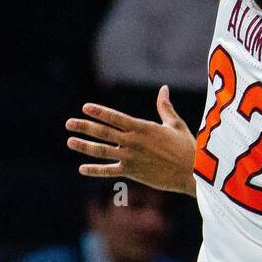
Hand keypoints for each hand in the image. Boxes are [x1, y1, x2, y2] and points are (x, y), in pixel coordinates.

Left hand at [66, 86, 196, 195]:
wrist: (192, 172)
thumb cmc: (187, 147)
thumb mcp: (175, 124)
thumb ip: (165, 107)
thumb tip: (164, 88)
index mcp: (143, 128)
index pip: (116, 118)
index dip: (99, 112)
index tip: (85, 108)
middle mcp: (134, 141)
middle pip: (104, 132)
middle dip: (85, 127)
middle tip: (69, 123)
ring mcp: (131, 158)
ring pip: (102, 151)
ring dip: (85, 146)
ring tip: (70, 141)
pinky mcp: (133, 172)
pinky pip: (110, 171)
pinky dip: (95, 170)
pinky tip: (82, 168)